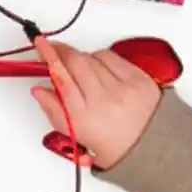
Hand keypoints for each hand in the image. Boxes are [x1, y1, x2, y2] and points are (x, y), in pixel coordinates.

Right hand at [31, 38, 159, 169]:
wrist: (152, 147)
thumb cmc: (114, 145)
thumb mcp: (76, 135)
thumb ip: (54, 111)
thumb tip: (39, 90)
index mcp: (83, 118)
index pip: (61, 78)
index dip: (48, 56)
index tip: (41, 44)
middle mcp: (103, 101)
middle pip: (75, 62)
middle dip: (62, 51)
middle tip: (54, 49)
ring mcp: (123, 88)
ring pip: (92, 57)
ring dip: (81, 58)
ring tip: (83, 71)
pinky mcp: (138, 78)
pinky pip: (111, 56)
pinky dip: (101, 58)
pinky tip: (100, 70)